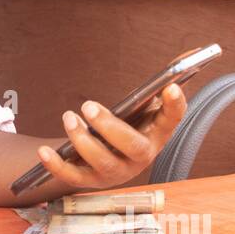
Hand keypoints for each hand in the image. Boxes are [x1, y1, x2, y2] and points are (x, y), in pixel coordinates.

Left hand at [35, 84, 187, 190]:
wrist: (104, 154)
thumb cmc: (129, 124)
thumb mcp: (145, 104)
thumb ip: (164, 81)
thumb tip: (191, 52)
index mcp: (157, 134)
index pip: (172, 122)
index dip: (174, 107)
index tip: (170, 88)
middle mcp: (140, 157)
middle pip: (133, 147)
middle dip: (111, 127)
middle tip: (88, 105)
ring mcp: (116, 172)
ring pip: (103, 162)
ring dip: (83, 140)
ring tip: (69, 117)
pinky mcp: (91, 180)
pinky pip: (73, 177)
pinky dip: (57, 166)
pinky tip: (43, 150)